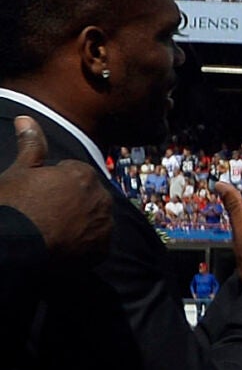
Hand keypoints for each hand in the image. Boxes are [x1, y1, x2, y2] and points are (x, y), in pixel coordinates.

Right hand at [0, 115, 112, 261]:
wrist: (10, 246)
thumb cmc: (11, 205)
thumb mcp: (18, 171)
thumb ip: (31, 145)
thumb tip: (26, 118)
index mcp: (84, 174)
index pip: (74, 174)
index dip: (53, 184)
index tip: (36, 195)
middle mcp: (101, 198)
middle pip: (86, 197)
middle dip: (70, 202)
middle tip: (42, 215)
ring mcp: (103, 225)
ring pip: (93, 219)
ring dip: (79, 223)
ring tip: (49, 232)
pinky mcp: (101, 250)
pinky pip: (95, 244)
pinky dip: (82, 245)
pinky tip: (60, 246)